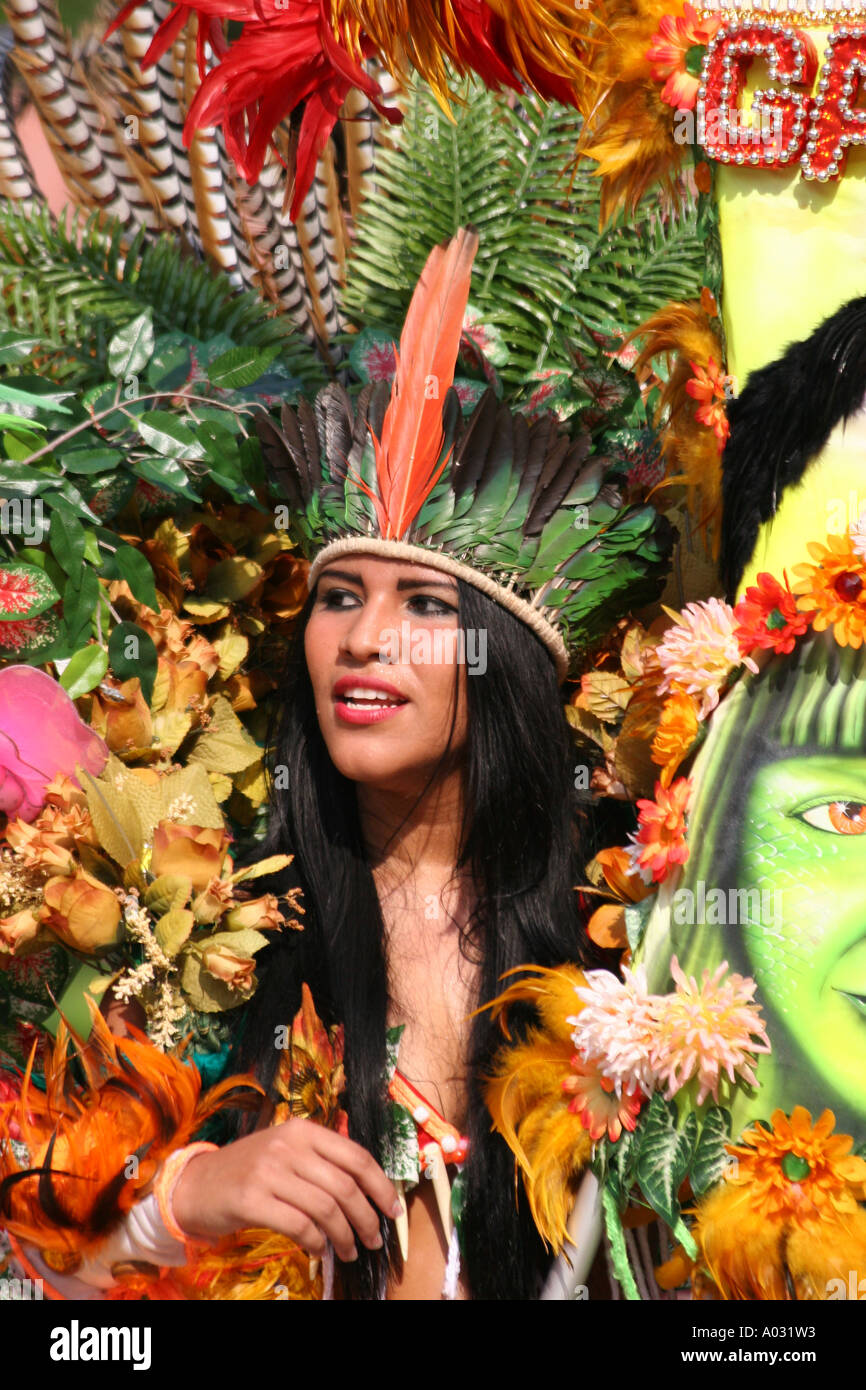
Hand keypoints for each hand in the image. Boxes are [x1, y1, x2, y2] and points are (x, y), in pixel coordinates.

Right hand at [171, 1119, 401, 1262]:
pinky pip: (299, 1225)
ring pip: (325, 1208)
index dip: (381, 1186)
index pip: (356, 1156)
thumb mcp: (287, 1152)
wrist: (196, 1184)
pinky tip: (319, 1249)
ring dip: (345, 1236)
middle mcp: (288, 1144)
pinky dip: (315, 1242)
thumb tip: (370, 1190)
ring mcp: (268, 1170)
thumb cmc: (249, 1170)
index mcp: (303, 1129)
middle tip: (374, 1239)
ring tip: (350, 1251)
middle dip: (367, 1218)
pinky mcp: (251, 1199)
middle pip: (345, 1186)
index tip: (394, 1210)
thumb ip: (322, 1162)